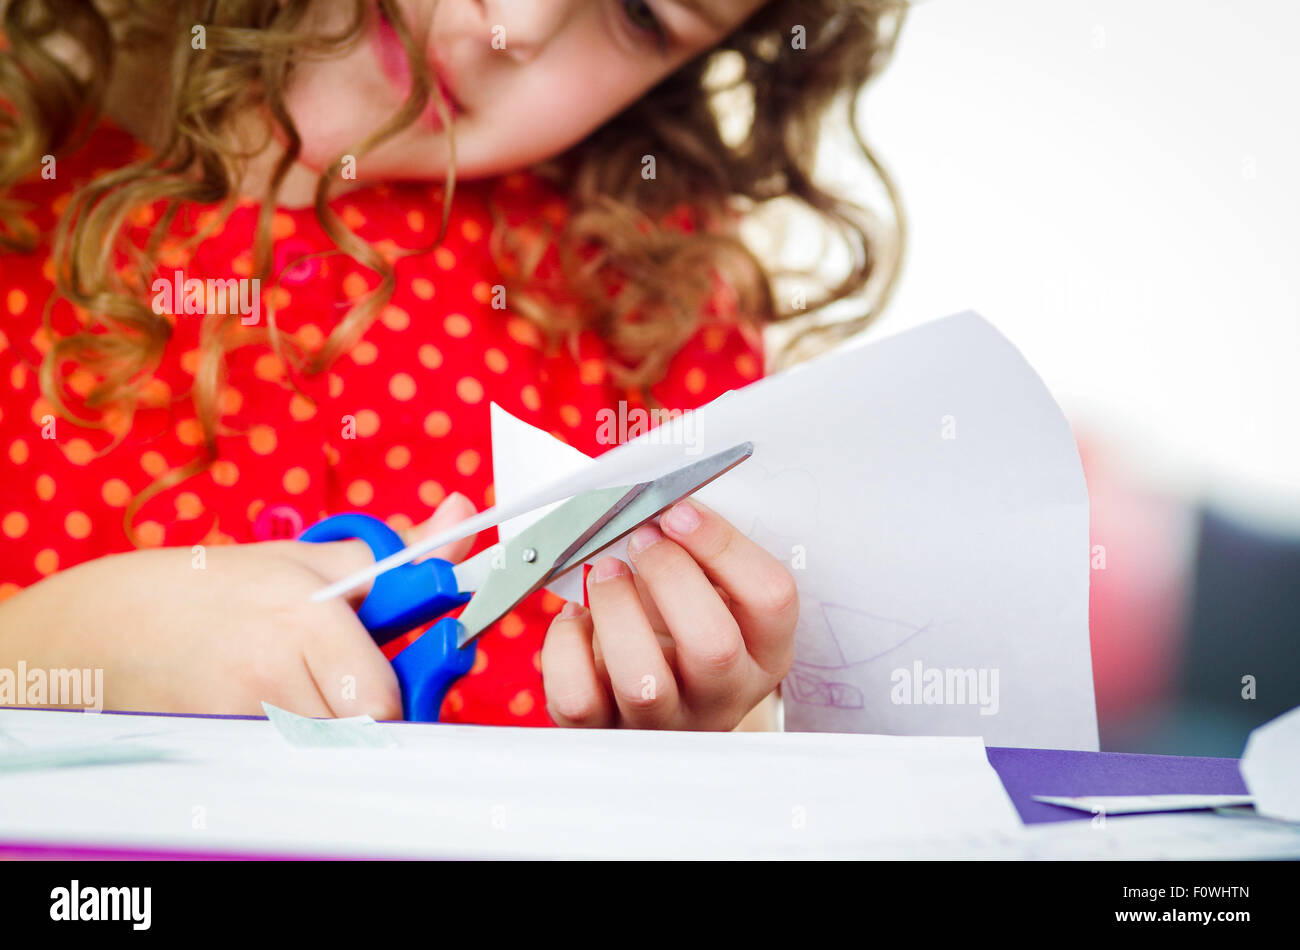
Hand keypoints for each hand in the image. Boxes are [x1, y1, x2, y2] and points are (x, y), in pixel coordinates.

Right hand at [0, 493, 476, 717]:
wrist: (108, 626)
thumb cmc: (215, 588)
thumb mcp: (311, 559)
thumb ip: (398, 553)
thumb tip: (463, 515)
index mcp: (305, 617)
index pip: (388, 696)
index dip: (404, 689)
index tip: (413, 672)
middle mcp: (272, 672)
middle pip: (362, 730)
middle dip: (367, 707)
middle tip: (343, 676)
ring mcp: (240, 717)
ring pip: (328, 746)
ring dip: (330, 723)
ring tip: (298, 683)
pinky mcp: (215, 746)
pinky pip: (287, 757)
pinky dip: (293, 739)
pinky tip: (268, 703)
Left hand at [541, 499, 796, 729]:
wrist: (646, 692)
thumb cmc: (680, 623)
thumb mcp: (712, 591)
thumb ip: (701, 552)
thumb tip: (660, 501)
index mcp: (765, 651)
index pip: (771, 598)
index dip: (723, 545)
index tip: (679, 510)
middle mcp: (724, 695)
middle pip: (712, 645)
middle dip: (669, 573)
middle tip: (642, 538)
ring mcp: (665, 724)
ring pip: (643, 680)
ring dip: (617, 607)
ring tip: (607, 572)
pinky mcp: (604, 732)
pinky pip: (579, 697)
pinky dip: (567, 645)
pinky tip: (578, 619)